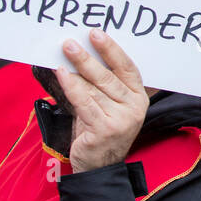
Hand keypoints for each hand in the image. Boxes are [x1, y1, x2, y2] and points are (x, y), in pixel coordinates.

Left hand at [56, 30, 149, 173]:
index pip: (127, 67)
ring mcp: (121, 119)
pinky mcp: (104, 130)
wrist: (99, 166)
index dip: (112, 49)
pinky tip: (62, 74)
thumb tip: (84, 53)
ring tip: (64, 54)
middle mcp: (134, 107)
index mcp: (139, 96)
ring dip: (76, 69)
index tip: (96, 33)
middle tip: (71, 43)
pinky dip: (71, 86)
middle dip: (89, 57)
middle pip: (109, 76)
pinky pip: (84, 103)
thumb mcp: (110, 105)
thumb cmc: (101, 129)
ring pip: (95, 89)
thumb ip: (103, 84)